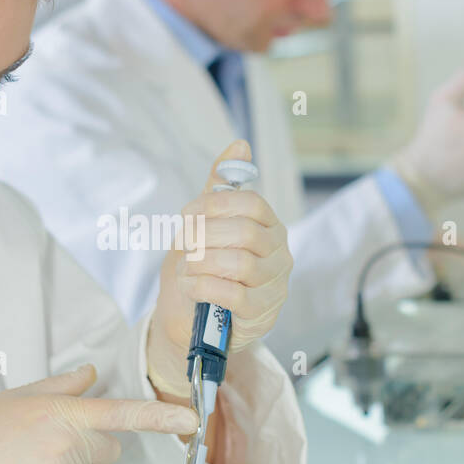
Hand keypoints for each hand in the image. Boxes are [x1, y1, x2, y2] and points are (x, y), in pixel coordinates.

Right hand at [0, 364, 197, 463]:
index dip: (162, 417)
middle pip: (109, 450)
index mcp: (64, 414)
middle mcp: (72, 446)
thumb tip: (91, 372)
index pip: (123, 413)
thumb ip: (61, 386)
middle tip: (44, 449)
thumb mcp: (16, 397)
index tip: (193, 420)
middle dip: (89, 450)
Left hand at [147, 141, 293, 396]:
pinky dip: (202, 287)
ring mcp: (274, 286)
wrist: (190, 319)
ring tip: (186, 268)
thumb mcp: (206, 224)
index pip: (252, 204)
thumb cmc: (202, 268)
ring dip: (200, 263)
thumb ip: (220, 188)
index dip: (215, 205)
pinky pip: (232, 294)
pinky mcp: (261, 315)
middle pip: (244, 233)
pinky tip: (191, 286)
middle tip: (183, 243)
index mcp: (270, 227)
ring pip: (238, 263)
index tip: (188, 214)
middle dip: (204, 235)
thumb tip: (239, 144)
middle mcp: (280, 255)